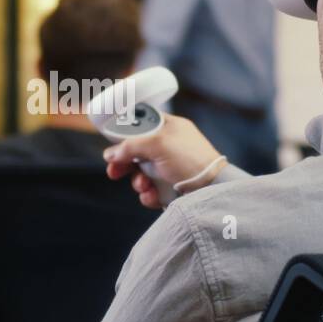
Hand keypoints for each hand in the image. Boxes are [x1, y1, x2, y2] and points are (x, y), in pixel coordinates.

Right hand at [103, 114, 223, 208]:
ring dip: (137, 181)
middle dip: (124, 164)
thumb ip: (130, 145)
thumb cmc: (191, 159)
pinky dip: (148, 194)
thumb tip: (110, 153)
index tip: (114, 144)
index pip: (142, 125)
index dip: (126, 135)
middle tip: (114, 171)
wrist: (212, 188)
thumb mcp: (157, 143)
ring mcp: (170, 168)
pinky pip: (150, 190)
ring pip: (141, 174)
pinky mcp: (171, 187)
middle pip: (137, 153)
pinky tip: (153, 195)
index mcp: (170, 128)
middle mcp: (169, 147)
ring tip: (143, 185)